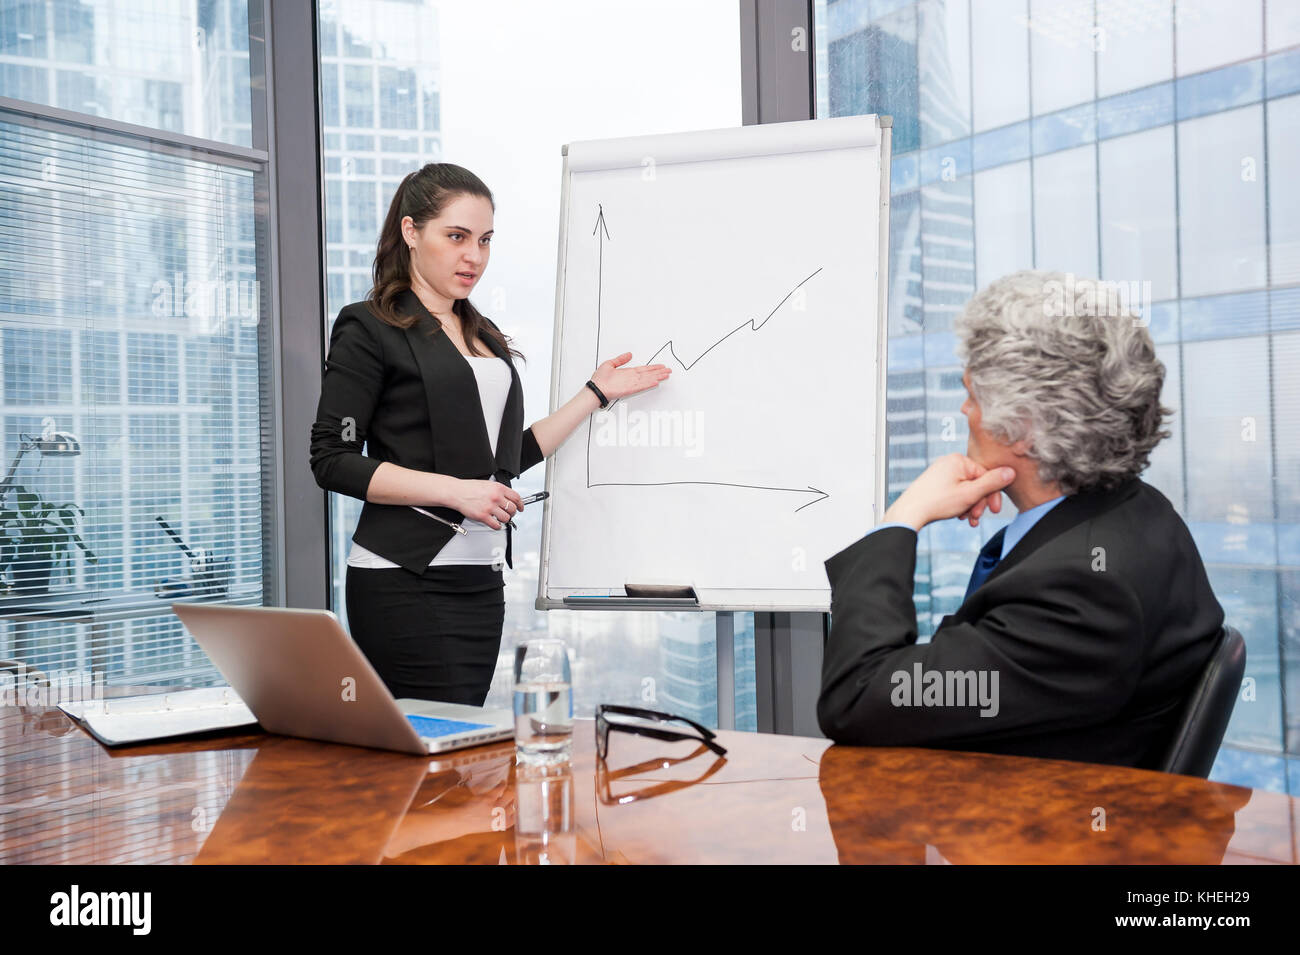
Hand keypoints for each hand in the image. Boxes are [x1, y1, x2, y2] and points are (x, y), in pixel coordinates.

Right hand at [453, 479, 523, 528]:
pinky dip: (498, 526)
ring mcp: (490, 507)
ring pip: (506, 518)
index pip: (516, 497)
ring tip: (501, 518)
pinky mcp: (483, 516)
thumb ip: (499, 490)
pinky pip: (496, 525)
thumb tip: (508, 497)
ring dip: (505, 520)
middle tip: (510, 514)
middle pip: (512, 508)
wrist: (457, 492)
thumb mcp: (488, 484)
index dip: (520, 504)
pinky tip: (496, 524)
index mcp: (498, 488)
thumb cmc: (470, 488)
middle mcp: (495, 497)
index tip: (520, 507)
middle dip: (513, 513)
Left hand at [590, 352, 670, 401]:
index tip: (661, 366)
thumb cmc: (600, 378)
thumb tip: (629, 354)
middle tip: (669, 371)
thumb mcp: (610, 364)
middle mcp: (632, 378)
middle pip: (649, 374)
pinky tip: (656, 382)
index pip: (644, 369)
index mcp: (628, 373)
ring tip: (666, 375)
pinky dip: (649, 384)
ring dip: (657, 377)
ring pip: (647, 379)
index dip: (653, 368)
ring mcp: (631, 384)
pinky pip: (641, 385)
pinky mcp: (629, 389)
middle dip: (659, 372)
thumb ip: (620, 359)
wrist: (595, 388)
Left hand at [882, 454, 1015, 531]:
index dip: (992, 494)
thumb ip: (992, 483)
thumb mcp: (970, 494)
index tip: (995, 510)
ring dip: (970, 505)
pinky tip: (958, 515)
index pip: (986, 475)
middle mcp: (950, 462)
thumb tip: (1010, 471)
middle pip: (976, 483)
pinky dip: (960, 503)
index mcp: (959, 460)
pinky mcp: (936, 482)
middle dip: (979, 502)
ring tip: (966, 518)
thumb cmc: (936, 502)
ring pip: (966, 489)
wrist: (910, 512)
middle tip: (975, 517)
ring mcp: (942, 472)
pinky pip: (955, 491)